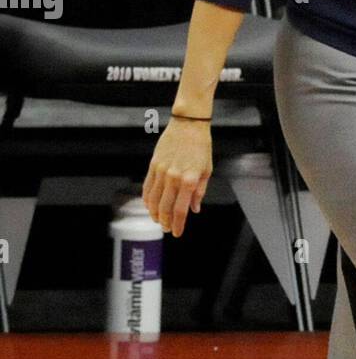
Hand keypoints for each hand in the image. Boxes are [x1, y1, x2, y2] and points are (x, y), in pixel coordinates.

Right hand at [142, 118, 212, 237]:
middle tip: (167, 229)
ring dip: (155, 213)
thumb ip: (199, 192)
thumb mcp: (206, 171)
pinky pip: (147, 187)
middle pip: (165, 208)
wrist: (188, 125)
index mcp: (189, 180)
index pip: (181, 210)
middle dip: (166, 222)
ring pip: (154, 200)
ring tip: (158, 220)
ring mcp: (161, 171)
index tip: (177, 233)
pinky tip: (149, 206)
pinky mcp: (153, 165)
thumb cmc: (201, 147)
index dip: (178, 225)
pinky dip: (147, 200)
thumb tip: (194, 209)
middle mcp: (174, 178)